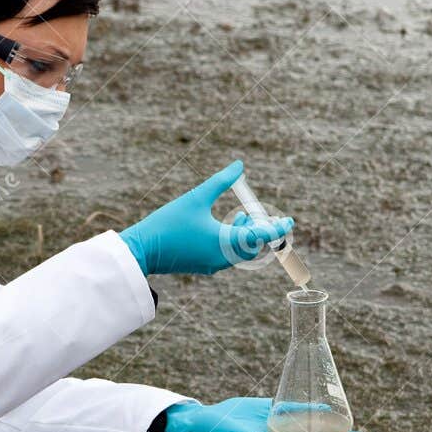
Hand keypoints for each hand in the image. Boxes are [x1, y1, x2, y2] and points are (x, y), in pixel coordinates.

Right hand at [118, 160, 293, 275]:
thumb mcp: (195, 198)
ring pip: (241, 251)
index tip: (289, 221)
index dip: (277, 228)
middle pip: (253, 247)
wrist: (142, 250)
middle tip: (267, 216)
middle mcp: (222, 257)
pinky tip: (228, 225)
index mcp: (224, 242)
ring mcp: (213, 264)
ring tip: (243, 216)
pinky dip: (234, 241)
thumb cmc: (168, 223)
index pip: (261, 237)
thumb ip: (220, 182)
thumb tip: (239, 165)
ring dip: (246, 234)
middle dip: (261, 230)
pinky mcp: (203, 265)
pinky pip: (228, 254)